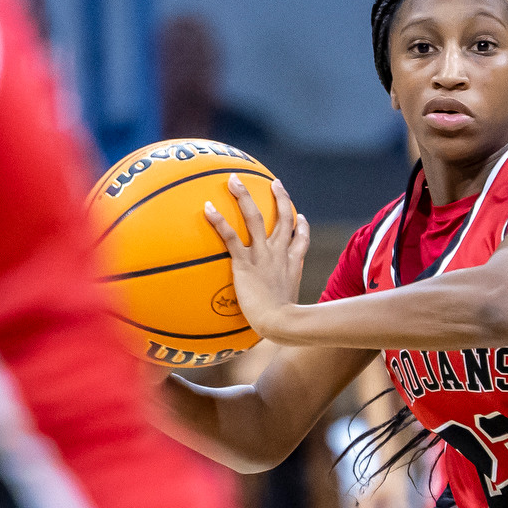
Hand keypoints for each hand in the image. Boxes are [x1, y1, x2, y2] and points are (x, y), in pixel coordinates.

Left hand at [202, 176, 308, 342]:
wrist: (280, 323)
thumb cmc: (284, 327)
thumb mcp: (289, 316)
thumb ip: (282, 311)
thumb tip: (275, 327)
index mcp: (292, 265)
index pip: (300, 240)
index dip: (301, 226)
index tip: (299, 216)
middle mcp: (280, 254)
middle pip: (284, 218)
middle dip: (280, 198)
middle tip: (274, 184)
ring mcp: (263, 256)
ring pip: (255, 217)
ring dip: (244, 197)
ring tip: (233, 180)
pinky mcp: (246, 262)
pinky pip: (230, 236)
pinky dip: (218, 221)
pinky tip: (206, 208)